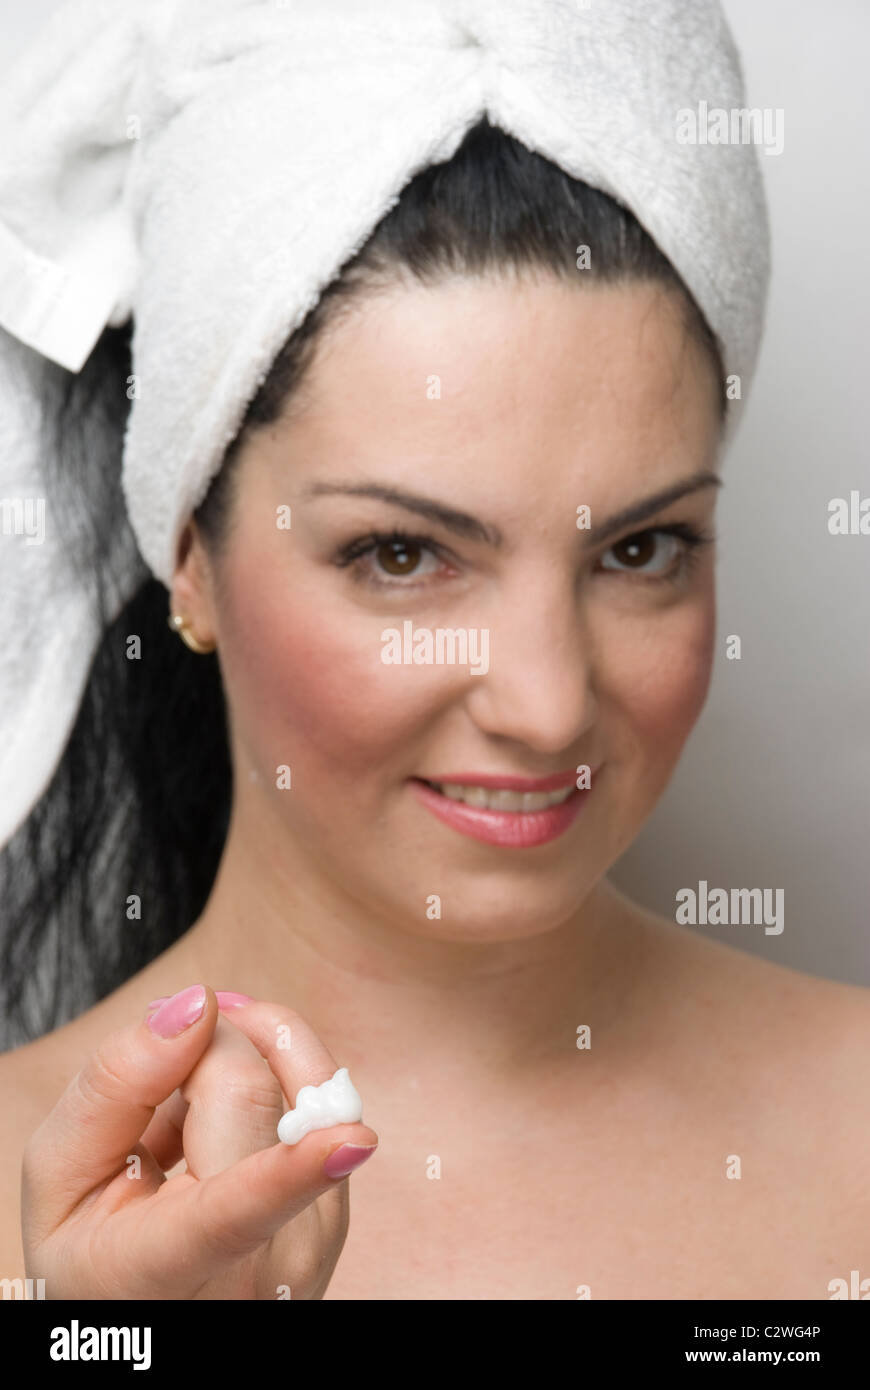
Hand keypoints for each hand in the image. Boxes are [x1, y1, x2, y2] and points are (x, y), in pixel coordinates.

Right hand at [21, 985, 377, 1298]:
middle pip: (251, 1093)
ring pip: (304, 1086)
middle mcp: (258, 1268)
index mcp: (163, 1272)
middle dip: (202, 1049)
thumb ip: (111, 1087)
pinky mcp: (339, 1213)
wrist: (144, 1313)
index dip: (292, 1170)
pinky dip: (267, 1089)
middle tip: (155, 1066)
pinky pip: (320, 1103)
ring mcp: (311, 1245)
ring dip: (239, 1066)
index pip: (232, 1214)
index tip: (352, 1143)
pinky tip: (215, 1125)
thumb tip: (194, 1006)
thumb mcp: (59, 1179)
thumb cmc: (92, 1245)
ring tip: (177, 1118)